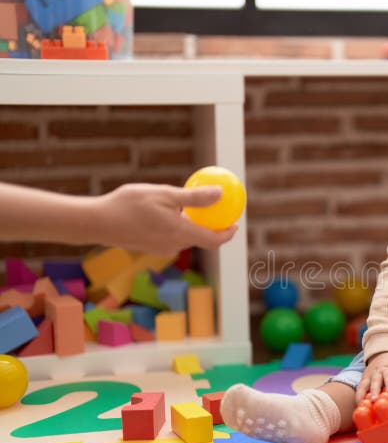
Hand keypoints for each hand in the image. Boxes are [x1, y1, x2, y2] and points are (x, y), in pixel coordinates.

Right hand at [95, 183, 237, 255]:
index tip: (235, 222)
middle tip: (216, 209)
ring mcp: (161, 249)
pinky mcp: (150, 247)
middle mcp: (173, 245)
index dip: (228, 233)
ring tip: (188, 205)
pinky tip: (167, 210)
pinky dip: (175, 225)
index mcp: (180, 233)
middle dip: (211, 226)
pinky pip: (170, 237)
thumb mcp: (164, 194)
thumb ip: (194, 197)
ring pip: (184, 237)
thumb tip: (221, 194)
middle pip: (201, 239)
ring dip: (191, 224)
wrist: (96, 222)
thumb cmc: (128, 204)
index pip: (214, 240)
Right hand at [356, 351, 387, 402]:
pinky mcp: (363, 379)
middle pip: (375, 381)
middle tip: (373, 400)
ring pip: (363, 385)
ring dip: (362, 395)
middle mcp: (377, 372)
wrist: (384, 353)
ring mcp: (368, 376)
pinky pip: (359, 388)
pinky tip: (358, 406)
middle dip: (374, 391)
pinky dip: (358, 397)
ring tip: (362, 405)